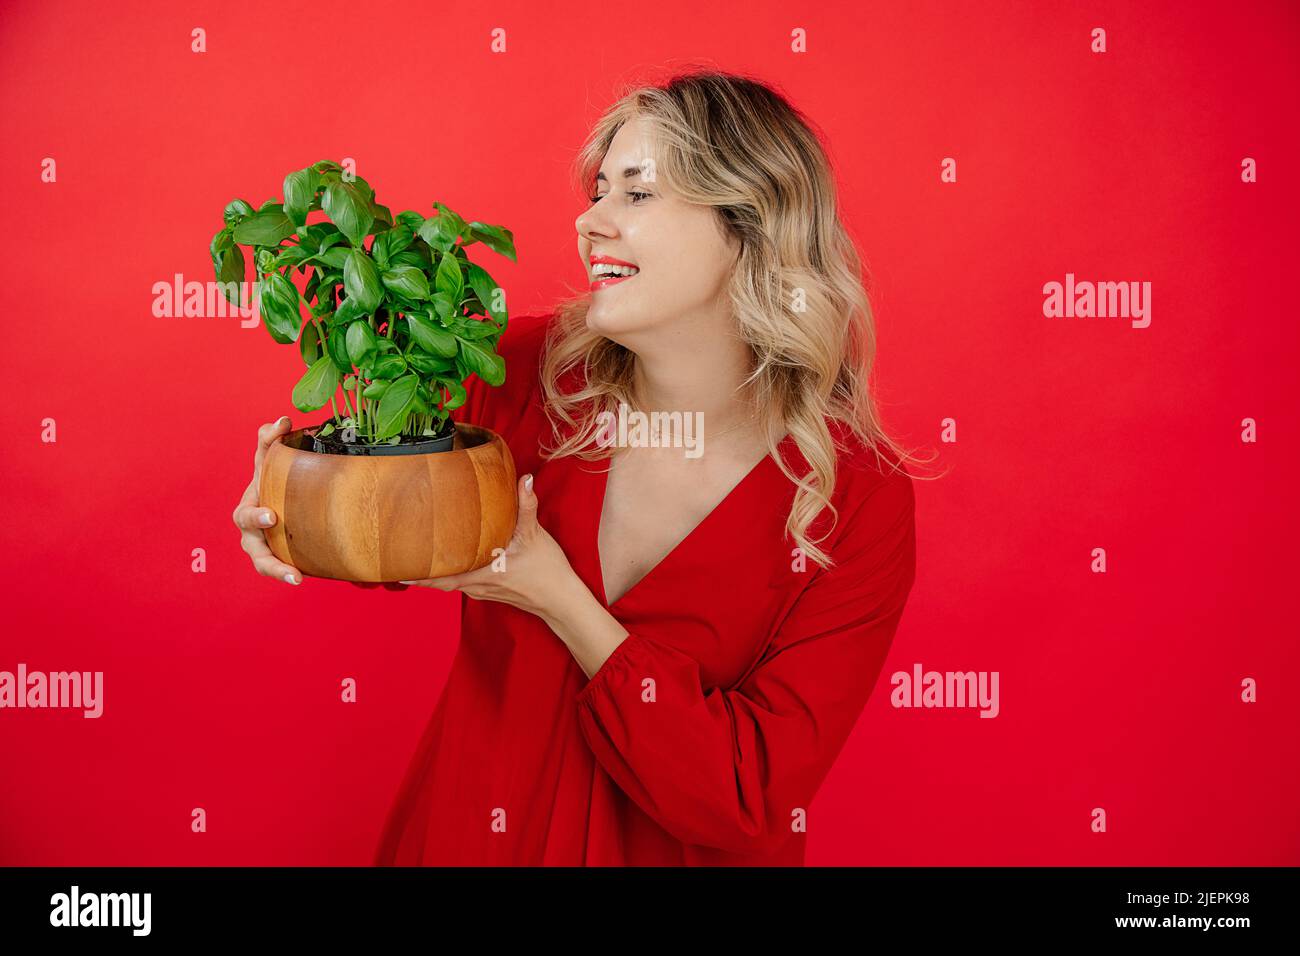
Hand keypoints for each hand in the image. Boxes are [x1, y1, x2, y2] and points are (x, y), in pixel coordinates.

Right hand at [231, 416, 303, 585]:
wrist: (282, 499)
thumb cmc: (273, 478)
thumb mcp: (270, 458)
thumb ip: (270, 439)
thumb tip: (282, 420)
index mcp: (248, 510)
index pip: (246, 515)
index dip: (256, 517)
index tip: (272, 517)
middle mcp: (253, 534)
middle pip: (254, 548)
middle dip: (266, 556)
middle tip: (287, 564)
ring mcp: (266, 549)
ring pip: (266, 565)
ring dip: (278, 572)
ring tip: (296, 579)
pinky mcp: (282, 558)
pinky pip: (285, 569)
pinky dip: (292, 573)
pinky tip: (307, 576)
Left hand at [398, 473, 581, 619]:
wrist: (562, 602)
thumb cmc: (547, 573)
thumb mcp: (535, 536)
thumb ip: (527, 506)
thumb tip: (524, 479)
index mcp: (479, 574)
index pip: (437, 578)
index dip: (413, 575)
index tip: (392, 567)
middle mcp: (475, 586)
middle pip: (438, 580)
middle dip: (419, 569)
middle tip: (398, 554)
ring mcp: (482, 590)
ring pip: (450, 580)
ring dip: (435, 570)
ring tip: (419, 553)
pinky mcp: (491, 590)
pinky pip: (463, 581)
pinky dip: (453, 571)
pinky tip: (453, 558)